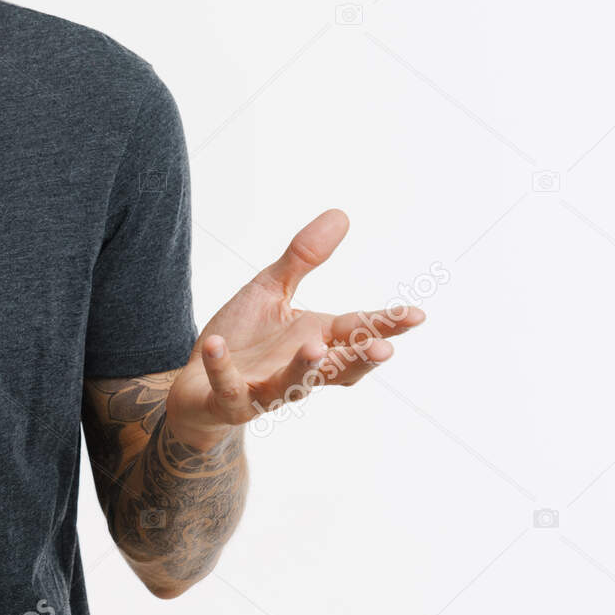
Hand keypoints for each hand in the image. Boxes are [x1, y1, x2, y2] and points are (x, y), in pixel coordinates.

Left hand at [164, 209, 425, 446]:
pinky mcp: (230, 400)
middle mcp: (299, 368)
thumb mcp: (271, 290)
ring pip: (293, 385)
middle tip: (383, 348)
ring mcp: (266, 388)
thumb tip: (341, 214)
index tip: (417, 315)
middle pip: (338, 366)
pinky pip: (228, 386)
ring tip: (314, 348)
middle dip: (361, 358)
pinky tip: (217, 345)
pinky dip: (222, 368)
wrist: (198, 382)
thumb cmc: (243, 337)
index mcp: (315, 339)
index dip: (386, 324)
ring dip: (304, 369)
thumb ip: (303, 258)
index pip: (357, 330)